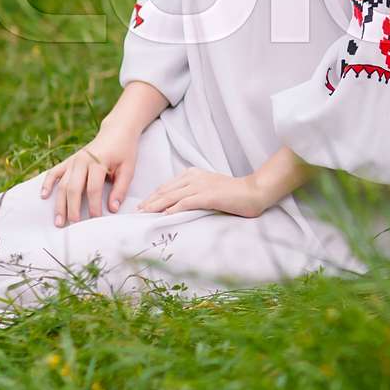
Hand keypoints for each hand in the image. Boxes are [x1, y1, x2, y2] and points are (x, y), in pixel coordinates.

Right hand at [40, 121, 139, 226]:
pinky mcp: (69, 160)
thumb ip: (120, 189)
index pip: (93, 188)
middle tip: (73, 224)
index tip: (96, 219)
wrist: (117, 131)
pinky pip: (54, 172)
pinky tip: (44, 196)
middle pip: (73, 188)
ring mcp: (73, 160)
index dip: (94, 205)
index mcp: (98, 161)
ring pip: (62, 184)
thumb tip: (113, 209)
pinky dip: (47, 183)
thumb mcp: (128, 168)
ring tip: (58, 221)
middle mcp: (82, 160)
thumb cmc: (124, 151)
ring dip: (59, 203)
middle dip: (72, 208)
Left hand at [137, 169, 266, 218]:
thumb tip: (176, 205)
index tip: (142, 206)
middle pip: (165, 191)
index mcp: (193, 174)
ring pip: (171, 197)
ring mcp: (201, 186)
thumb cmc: (233, 193)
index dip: (153, 197)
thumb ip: (193, 192)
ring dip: (156, 207)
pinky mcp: (208, 196)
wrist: (253, 191)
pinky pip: (186, 203)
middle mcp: (194, 177)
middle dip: (149, 202)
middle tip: (136, 213)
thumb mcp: (209, 188)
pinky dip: (173, 209)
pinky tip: (164, 216)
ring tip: (143, 215)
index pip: (167, 186)